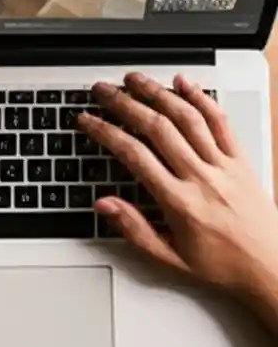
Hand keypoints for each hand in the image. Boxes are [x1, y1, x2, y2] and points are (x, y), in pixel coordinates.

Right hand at [77, 72, 277, 331]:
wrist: (271, 267)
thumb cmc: (222, 265)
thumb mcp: (169, 258)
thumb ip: (133, 229)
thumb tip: (104, 204)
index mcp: (179, 202)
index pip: (133, 155)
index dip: (105, 132)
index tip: (87, 121)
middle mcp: (202, 178)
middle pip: (156, 128)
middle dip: (124, 103)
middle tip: (102, 91)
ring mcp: (224, 166)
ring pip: (187, 118)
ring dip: (158, 93)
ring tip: (134, 79)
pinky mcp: (241, 161)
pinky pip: (221, 122)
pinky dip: (201, 98)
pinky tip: (184, 82)